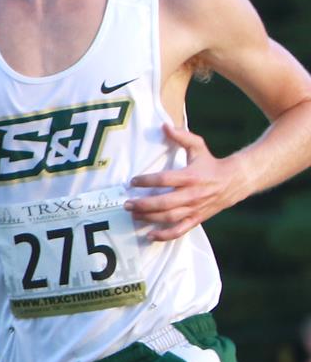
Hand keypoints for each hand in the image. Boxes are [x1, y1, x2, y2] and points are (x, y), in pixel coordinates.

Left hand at [127, 124, 243, 239]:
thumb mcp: (199, 146)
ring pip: (170, 217)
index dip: (147, 180)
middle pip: (165, 203)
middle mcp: (193, 195)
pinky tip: (149, 236)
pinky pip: (180, 230)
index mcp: (191, 176)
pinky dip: (165, 235)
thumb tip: (164, 125)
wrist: (235, 181)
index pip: (165, 179)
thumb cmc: (211, 163)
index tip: (132, 181)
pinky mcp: (197, 219)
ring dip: (149, 218)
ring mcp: (195, 209)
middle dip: (144, 204)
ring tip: (133, 215)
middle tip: (127, 204)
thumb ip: (182, 136)